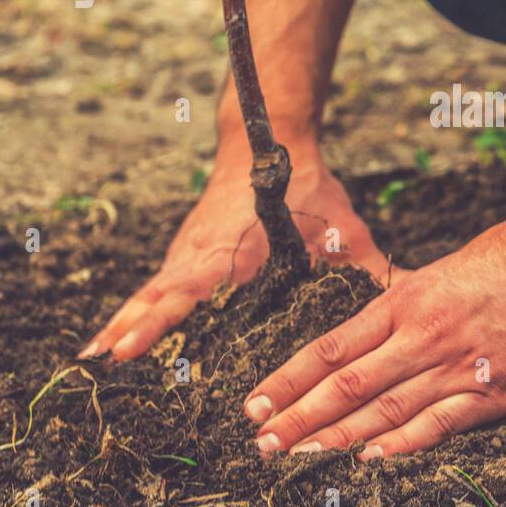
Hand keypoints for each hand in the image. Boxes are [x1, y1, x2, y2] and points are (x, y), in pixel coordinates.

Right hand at [81, 131, 391, 360]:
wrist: (266, 139)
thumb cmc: (308, 186)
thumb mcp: (342, 228)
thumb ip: (372, 268)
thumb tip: (413, 295)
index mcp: (234, 250)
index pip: (189, 290)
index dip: (159, 321)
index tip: (127, 348)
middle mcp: (201, 253)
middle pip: (158, 296)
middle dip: (130, 330)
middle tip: (100, 367)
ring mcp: (188, 252)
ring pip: (150, 292)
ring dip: (124, 323)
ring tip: (93, 363)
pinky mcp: (185, 253)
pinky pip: (156, 287)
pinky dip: (135, 311)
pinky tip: (115, 340)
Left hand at [242, 206, 505, 456]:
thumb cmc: (501, 259)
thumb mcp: (437, 273)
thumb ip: (399, 305)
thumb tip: (359, 328)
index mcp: (404, 302)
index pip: (331, 348)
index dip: (289, 379)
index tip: (255, 403)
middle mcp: (423, 333)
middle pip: (348, 383)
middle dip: (299, 416)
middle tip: (261, 442)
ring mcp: (459, 364)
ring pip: (386, 407)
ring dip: (337, 435)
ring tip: (298, 455)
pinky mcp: (497, 389)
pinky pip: (442, 422)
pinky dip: (404, 443)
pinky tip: (370, 457)